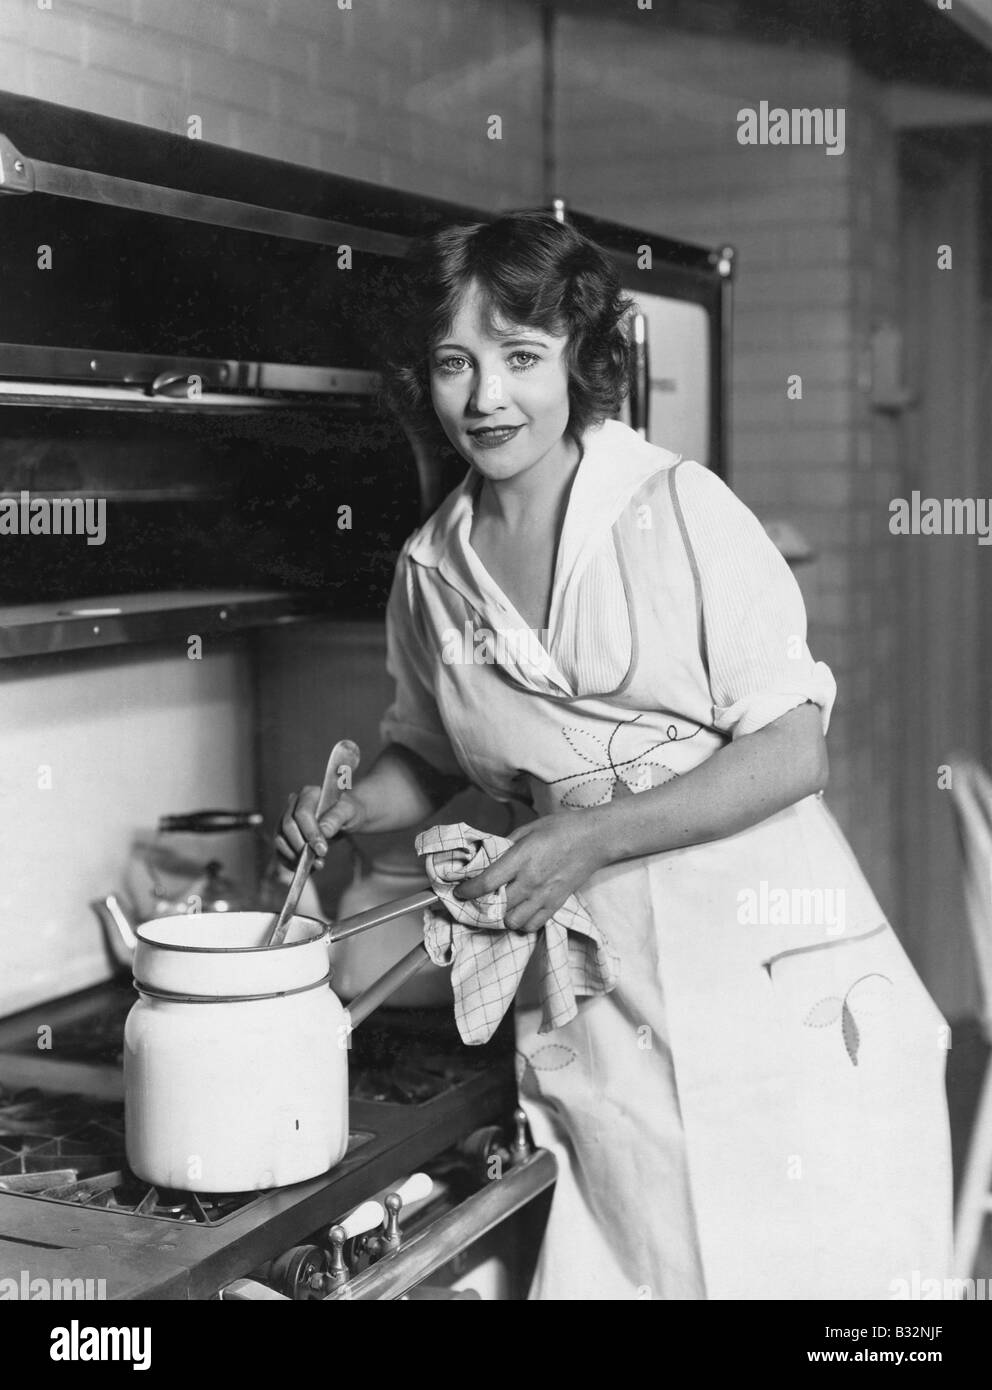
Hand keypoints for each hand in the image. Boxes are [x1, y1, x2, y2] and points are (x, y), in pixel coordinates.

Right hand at [275, 783, 368, 871]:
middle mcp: (293, 805)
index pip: (302, 813)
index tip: (322, 850)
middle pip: (287, 826)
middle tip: (319, 859)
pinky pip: (280, 851)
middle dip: (301, 847)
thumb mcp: (350, 812)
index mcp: (309, 793)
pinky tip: (308, 867)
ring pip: (280, 840)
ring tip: (316, 864)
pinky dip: (291, 862)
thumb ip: (337, 818)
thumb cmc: (348, 812)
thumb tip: (324, 830)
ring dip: (295, 857)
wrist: (345, 819)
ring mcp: (285, 819)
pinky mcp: (284, 836)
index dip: (310, 833)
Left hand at [451, 811, 607, 931]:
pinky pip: (532, 925)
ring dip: (503, 917)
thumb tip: (488, 857)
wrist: (594, 838)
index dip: (467, 891)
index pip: (486, 882)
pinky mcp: (556, 904)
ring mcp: (544, 895)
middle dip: (482, 906)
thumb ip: (506, 844)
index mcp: (521, 858)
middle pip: (497, 907)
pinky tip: (519, 912)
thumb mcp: (527, 829)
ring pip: (513, 922)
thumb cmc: (561, 828)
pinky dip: (522, 923)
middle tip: (478, 900)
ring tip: (500, 907)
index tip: (459, 892)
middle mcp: (531, 880)